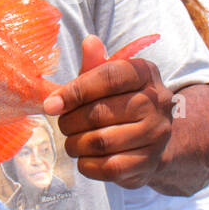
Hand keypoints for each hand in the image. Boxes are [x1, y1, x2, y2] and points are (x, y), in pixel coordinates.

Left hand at [42, 35, 172, 189]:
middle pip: (99, 113)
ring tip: (72, 140)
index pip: (108, 77)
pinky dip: (86, 164)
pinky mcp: (148, 163)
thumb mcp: (109, 78)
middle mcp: (157, 102)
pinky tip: (84, 157)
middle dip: (70, 121)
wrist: (153, 139)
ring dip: (75, 144)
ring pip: (100, 143)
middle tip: (63, 124)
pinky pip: (107, 167)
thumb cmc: (121, 102)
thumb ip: (95, 63)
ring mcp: (156, 135)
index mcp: (145, 73)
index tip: (51, 104)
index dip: (75, 91)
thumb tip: (89, 41)